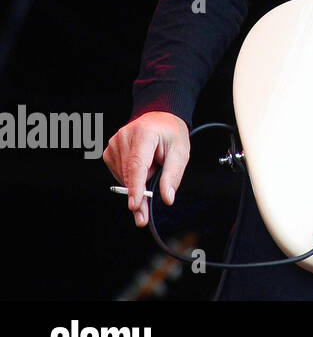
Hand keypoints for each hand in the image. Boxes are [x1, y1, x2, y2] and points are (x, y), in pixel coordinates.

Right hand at [104, 112, 190, 226]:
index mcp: (144, 133)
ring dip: (136, 185)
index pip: (137, 165)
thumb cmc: (170, 134)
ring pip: (124, 177)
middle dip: (137, 197)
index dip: (136, 187)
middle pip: (129, 175)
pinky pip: (120, 174)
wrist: (159, 119)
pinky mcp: (109, 152)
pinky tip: (142, 168)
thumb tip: (167, 198)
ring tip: (152, 171)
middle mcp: (124, 137)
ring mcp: (114, 144)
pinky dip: (131, 178)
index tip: (134, 205)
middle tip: (143, 217)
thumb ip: (173, 175)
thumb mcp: (180, 152)